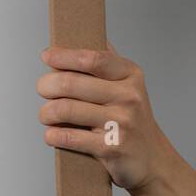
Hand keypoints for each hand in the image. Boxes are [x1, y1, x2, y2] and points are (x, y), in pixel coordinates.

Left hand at [36, 41, 171, 191]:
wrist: (153, 161)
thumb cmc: (131, 121)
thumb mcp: (128, 86)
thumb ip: (107, 63)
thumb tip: (83, 35)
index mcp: (130, 76)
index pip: (92, 58)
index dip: (64, 56)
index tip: (46, 56)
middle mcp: (128, 96)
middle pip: (70, 84)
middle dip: (46, 86)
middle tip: (42, 90)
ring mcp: (121, 123)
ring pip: (64, 110)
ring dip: (46, 113)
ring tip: (46, 116)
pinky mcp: (111, 147)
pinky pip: (69, 137)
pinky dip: (53, 136)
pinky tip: (51, 134)